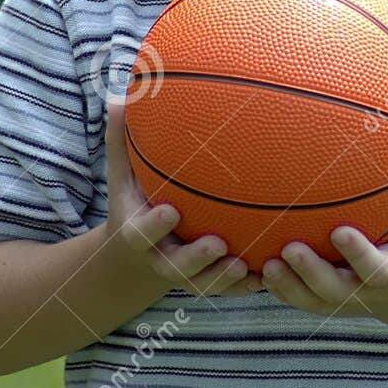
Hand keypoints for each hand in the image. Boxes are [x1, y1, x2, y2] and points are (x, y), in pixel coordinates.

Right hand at [101, 95, 262, 297]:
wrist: (136, 255)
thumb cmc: (136, 200)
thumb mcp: (122, 176)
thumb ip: (121, 142)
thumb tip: (117, 96)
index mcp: (137, 233)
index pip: (142, 232)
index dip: (156, 225)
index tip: (172, 210)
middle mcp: (160, 258)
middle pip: (176, 266)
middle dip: (196, 259)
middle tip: (217, 244)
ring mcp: (185, 275)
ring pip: (204, 284)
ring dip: (225, 278)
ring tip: (248, 265)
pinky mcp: (206, 282)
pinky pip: (228, 290)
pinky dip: (247, 287)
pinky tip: (270, 275)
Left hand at [261, 166, 387, 321]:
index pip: (373, 269)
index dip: (357, 254)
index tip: (340, 231)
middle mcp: (362, 293)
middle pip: (334, 291)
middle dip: (311, 273)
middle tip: (290, 249)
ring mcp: (339, 301)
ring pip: (309, 301)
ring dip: (286, 286)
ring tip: (264, 264)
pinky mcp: (321, 302)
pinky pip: (295, 299)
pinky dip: (275, 289)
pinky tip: (250, 268)